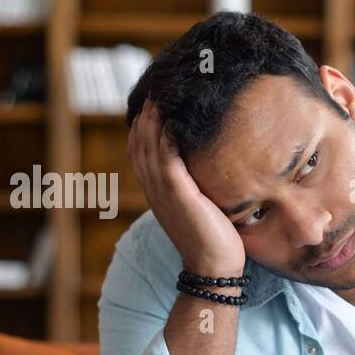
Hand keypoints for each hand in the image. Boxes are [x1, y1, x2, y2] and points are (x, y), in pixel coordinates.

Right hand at [127, 97, 245, 274]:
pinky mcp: (178, 194)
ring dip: (154, 117)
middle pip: (139, 141)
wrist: (214, 268)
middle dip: (147, 112)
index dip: (144, 122)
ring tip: (162, 93)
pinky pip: (166, 157)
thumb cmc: (214, 238)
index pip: (140, 148)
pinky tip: (173, 117)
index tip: (155, 99)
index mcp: (156, 190)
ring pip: (149, 144)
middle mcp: (153, 188)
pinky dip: (166, 135)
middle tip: (157, 86)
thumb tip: (205, 164)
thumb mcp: (199, 205)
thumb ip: (193, 184)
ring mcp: (163, 191)